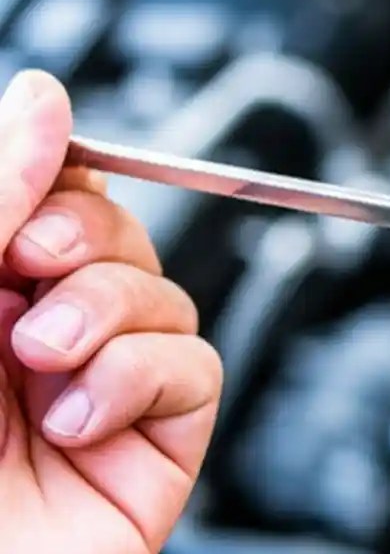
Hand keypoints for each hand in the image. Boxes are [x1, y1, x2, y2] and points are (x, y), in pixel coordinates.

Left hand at [0, 71, 220, 553]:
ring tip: (42, 361)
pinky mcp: (151, 451)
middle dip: (88, 243)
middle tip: (26, 270)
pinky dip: (143, 380)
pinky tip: (76, 419)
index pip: (60, 200)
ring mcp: (98, 394)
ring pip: (169, 299)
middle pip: (126, 238)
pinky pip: (198, 374)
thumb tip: (46, 102)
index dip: (65, 185)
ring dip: (110, 317)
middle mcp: (39, 338)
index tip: (27, 203)